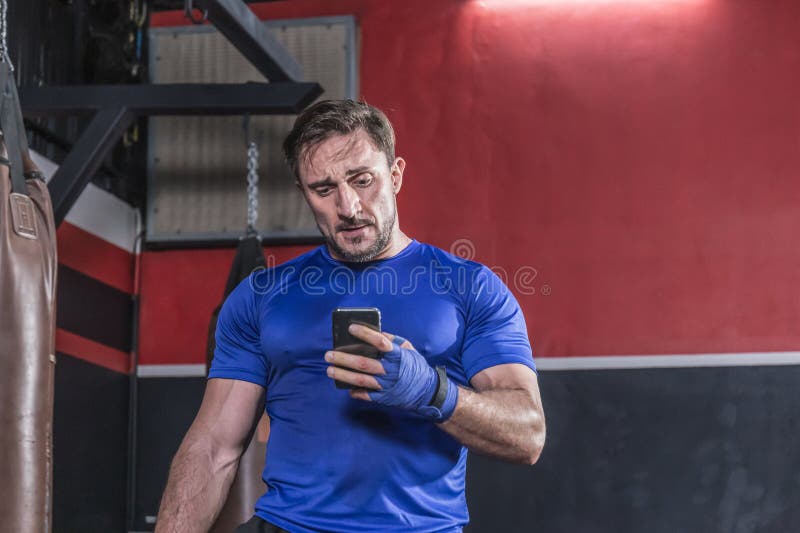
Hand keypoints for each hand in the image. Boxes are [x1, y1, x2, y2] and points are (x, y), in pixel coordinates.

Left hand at [324, 324, 457, 420]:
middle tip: (329, 354)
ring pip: (361, 380)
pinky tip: (345, 388)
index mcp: (398, 356)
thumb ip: (393, 340)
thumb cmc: (416, 367)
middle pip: (363, 363)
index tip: (351, 328)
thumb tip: (376, 332)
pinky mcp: (385, 397)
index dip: (365, 334)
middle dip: (344, 359)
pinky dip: (355, 392)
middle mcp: (391, 370)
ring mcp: (387, 385)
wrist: (428, 392)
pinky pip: (366, 395)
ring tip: (329, 370)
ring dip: (343, 375)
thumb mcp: (409, 349)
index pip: (380, 342)